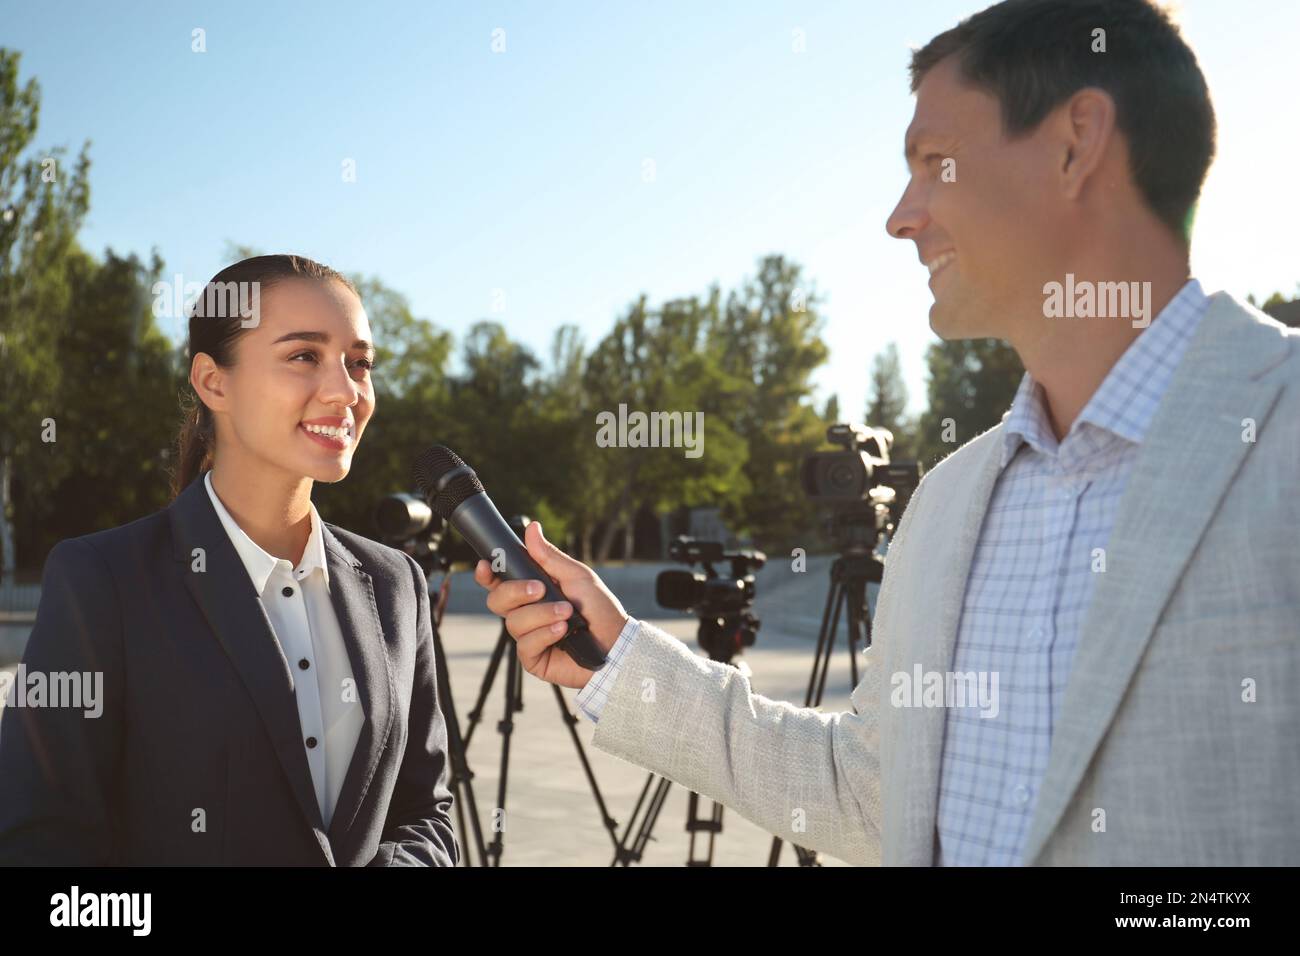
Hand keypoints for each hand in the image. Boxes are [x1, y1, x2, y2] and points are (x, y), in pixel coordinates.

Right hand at [473, 521, 628, 688]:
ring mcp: (528, 636)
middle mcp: (526, 613)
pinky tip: (563, 631)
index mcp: (531, 591)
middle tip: (540, 589)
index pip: (499, 582)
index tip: (486, 566)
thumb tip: (532, 528)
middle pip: (497, 601)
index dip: (487, 575)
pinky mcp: (533, 658)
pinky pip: (525, 645)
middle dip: (516, 591)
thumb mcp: (576, 576)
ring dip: (542, 614)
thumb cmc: (599, 608)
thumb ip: (549, 557)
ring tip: (567, 613)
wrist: (616, 642)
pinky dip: (545, 634)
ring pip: (513, 622)